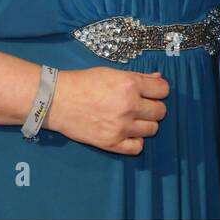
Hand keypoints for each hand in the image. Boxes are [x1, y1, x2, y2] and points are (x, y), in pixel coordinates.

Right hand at [45, 67, 168, 154]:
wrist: (57, 100)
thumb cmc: (83, 83)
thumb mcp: (112, 73)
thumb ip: (138, 77)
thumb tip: (159, 79)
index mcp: (130, 84)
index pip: (163, 90)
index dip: (158, 90)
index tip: (152, 93)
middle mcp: (129, 106)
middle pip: (161, 111)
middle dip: (153, 107)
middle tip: (141, 106)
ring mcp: (121, 127)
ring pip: (152, 129)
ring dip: (145, 124)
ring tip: (132, 119)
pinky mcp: (112, 143)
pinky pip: (138, 147)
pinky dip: (136, 141)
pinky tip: (127, 133)